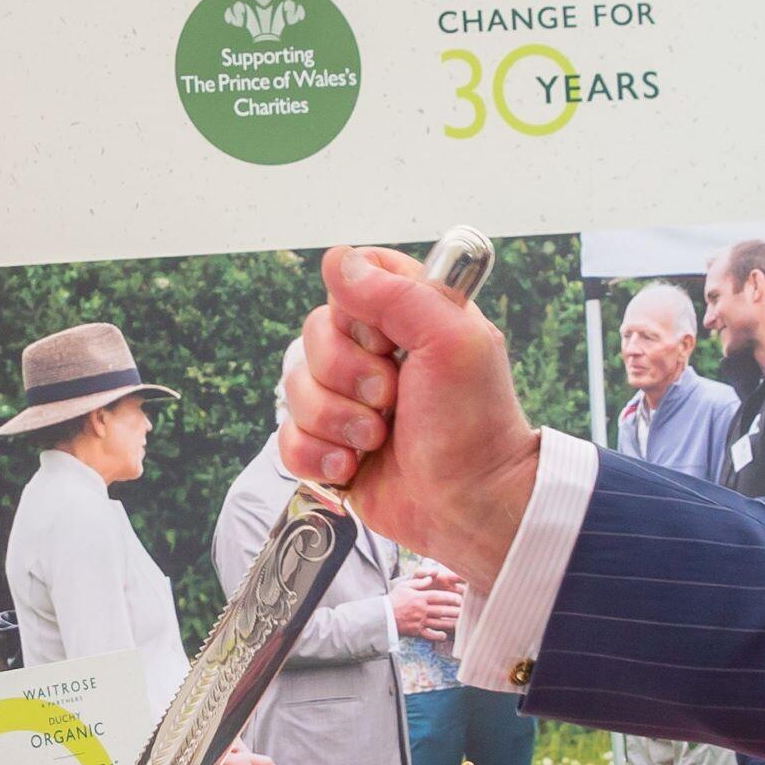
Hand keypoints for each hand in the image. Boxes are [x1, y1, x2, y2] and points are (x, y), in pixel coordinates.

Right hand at [280, 246, 542, 580]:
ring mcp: (348, 403)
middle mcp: (374, 355)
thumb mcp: (453, 342)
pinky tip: (352, 466)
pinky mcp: (330, 447)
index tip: (389, 340)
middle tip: (390, 399)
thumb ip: (398, 293)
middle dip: (346, 375)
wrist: (470, 506)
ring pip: (295, 389)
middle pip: (313, 336)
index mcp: (408, 318)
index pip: (352, 280)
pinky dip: (317, 455)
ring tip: (378, 440)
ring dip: (336, 421)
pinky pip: (287, 438)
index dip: (356, 310)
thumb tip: (339, 258)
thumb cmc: (476, 426)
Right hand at [390, 566, 464, 642]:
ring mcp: (420, 621)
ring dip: (450, 623)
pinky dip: (438, 636)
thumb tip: (431, 577)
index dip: (451, 598)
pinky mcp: (416, 631)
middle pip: (442, 610)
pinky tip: (444, 635)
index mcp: (420, 598)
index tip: (459, 599)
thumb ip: (419, 582)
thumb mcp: (405, 586)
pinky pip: (430, 635)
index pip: (439, 597)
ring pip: (439, 623)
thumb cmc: (394, 599)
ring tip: (459, 622)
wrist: (383, 616)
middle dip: (455, 611)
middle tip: (464, 611)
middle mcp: (422, 610)